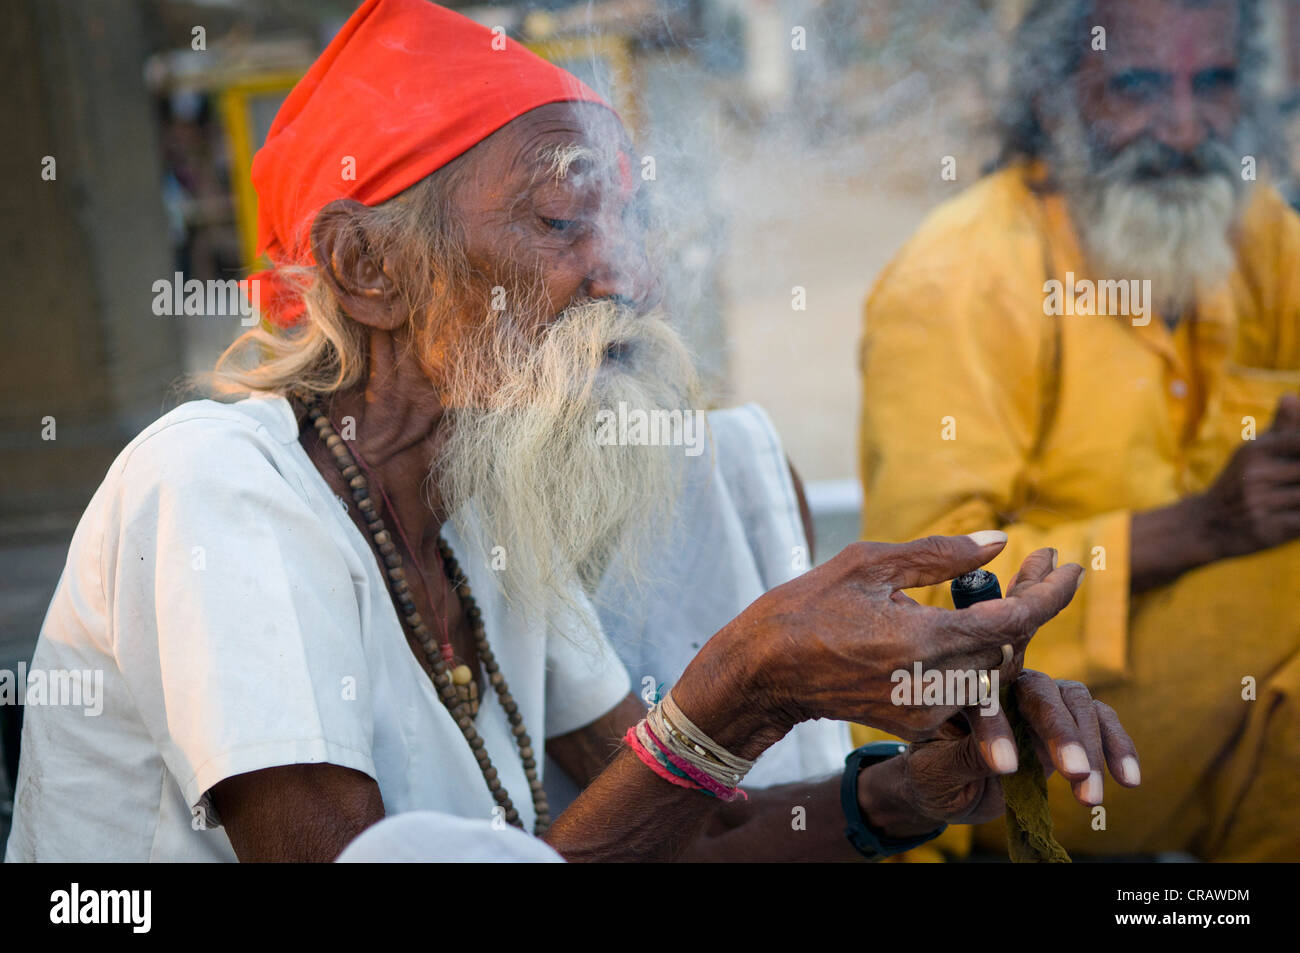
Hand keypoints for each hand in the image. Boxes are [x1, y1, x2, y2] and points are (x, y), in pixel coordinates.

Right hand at [674, 533, 1082, 759]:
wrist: (765, 673)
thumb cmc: (808, 607)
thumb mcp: (868, 563)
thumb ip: (938, 554)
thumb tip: (999, 543)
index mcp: (924, 640)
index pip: (1016, 620)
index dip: (1053, 592)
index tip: (1073, 565)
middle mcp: (932, 684)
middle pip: (1012, 645)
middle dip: (1032, 605)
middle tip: (1041, 566)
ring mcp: (926, 712)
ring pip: (994, 671)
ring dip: (1006, 634)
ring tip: (1010, 593)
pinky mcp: (916, 726)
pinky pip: (967, 690)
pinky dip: (977, 658)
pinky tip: (972, 627)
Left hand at [866, 671, 1140, 831]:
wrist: (946, 791)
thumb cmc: (931, 776)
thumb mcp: (935, 774)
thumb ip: (964, 760)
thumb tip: (1001, 758)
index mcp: (964, 688)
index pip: (985, 692)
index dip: (998, 725)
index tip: (1007, 768)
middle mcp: (1005, 684)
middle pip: (1040, 690)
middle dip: (1061, 732)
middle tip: (1074, 775)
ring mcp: (1039, 701)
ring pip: (1075, 701)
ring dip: (1091, 745)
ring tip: (1088, 797)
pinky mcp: (1066, 723)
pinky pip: (1100, 721)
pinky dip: (1118, 746)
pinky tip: (1128, 780)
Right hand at [1195, 391, 1299, 559]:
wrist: (1205, 525)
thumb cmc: (1239, 484)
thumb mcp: (1253, 452)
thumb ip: (1282, 428)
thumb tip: (1291, 397)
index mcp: (1256, 451)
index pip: (1299, 441)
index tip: (1298, 462)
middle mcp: (1255, 475)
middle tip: (1298, 477)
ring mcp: (1258, 503)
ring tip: (1296, 494)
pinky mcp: (1264, 530)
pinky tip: (1297, 517)